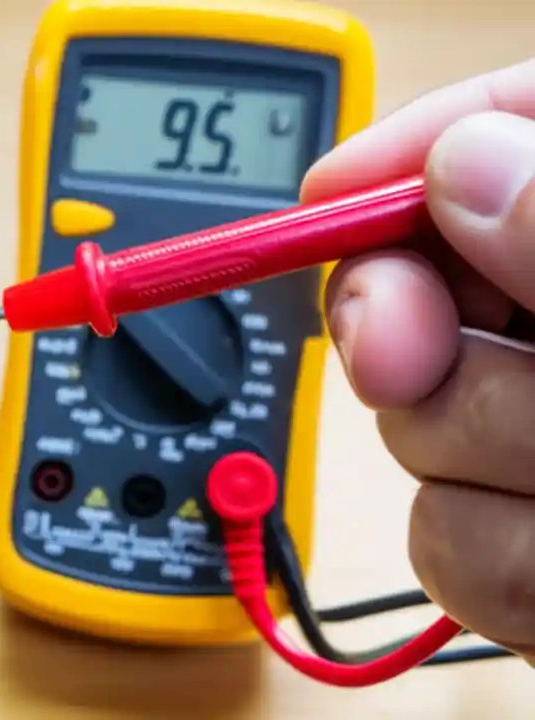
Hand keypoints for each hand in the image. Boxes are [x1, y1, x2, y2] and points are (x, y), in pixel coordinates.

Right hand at [303, 58, 534, 660]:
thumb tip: (467, 170)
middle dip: (414, 328)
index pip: (514, 128)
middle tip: (401, 354)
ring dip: (492, 468)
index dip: (409, 158)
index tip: (333, 200)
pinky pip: (449, 547)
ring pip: (422, 427)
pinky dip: (510, 570)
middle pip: (429, 282)